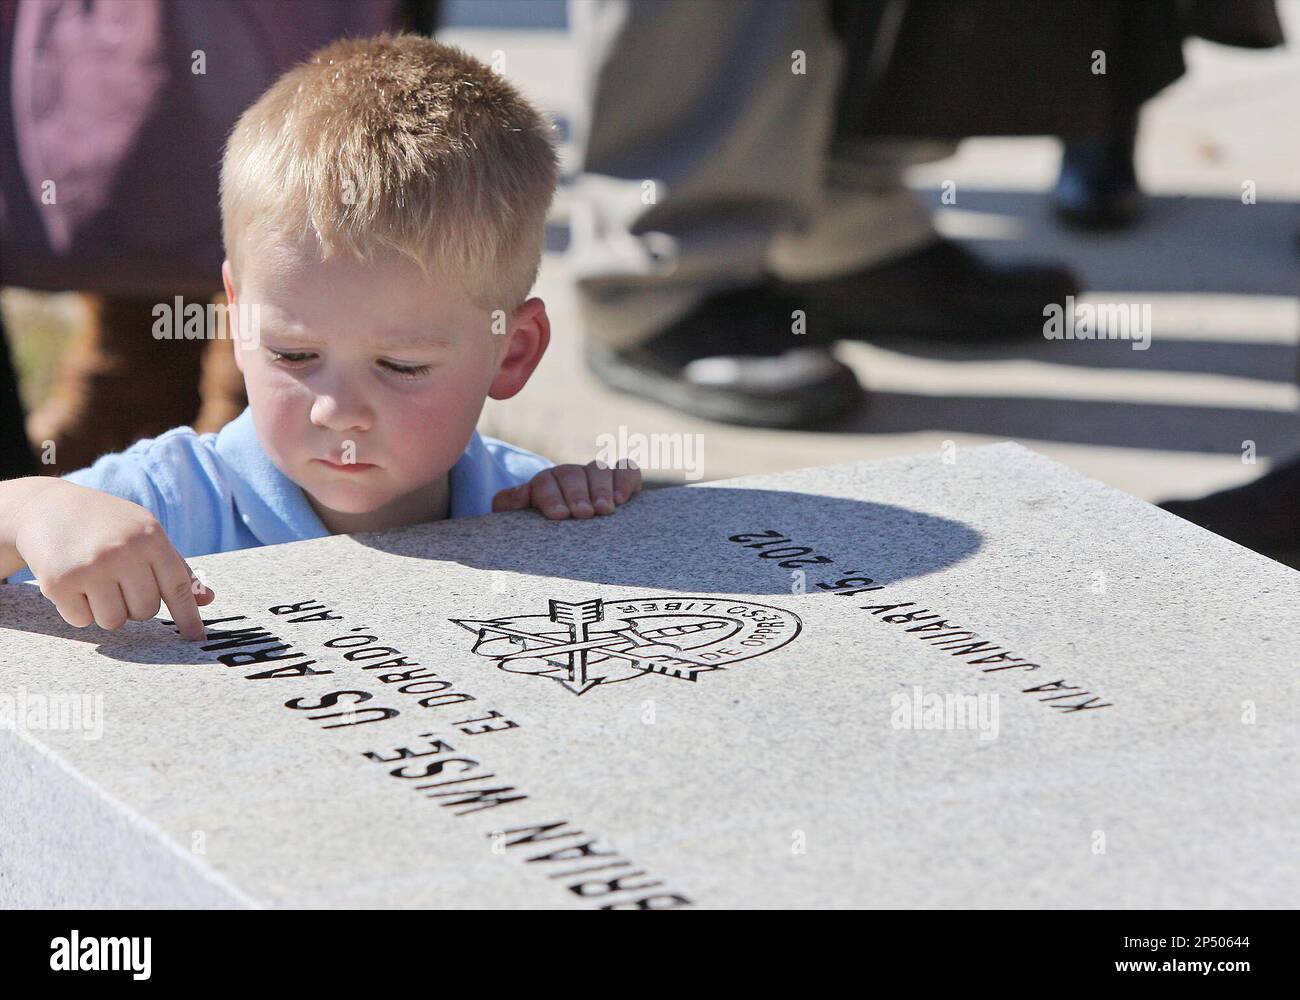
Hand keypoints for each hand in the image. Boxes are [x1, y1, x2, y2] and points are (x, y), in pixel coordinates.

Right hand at [13, 480, 215, 640]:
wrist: (47, 507)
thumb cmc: (107, 524)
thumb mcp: (145, 533)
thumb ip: (176, 567)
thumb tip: (208, 599)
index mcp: (151, 537)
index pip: (178, 587)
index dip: (189, 616)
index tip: (197, 638)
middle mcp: (125, 551)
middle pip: (145, 611)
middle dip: (132, 605)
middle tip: (117, 582)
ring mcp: (92, 567)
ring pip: (114, 621)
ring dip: (105, 611)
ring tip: (94, 582)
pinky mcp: (60, 582)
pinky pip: (82, 621)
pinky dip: (77, 609)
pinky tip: (72, 583)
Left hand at [492, 460, 641, 519]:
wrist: (566, 533)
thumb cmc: (540, 530)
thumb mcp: (517, 520)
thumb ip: (508, 503)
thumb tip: (521, 493)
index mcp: (544, 483)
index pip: (544, 482)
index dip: (551, 496)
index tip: (559, 515)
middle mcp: (570, 476)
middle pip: (573, 474)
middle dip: (578, 493)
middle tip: (584, 514)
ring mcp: (596, 477)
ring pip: (599, 470)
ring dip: (602, 489)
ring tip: (605, 510)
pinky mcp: (621, 481)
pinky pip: (627, 470)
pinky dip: (626, 479)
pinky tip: (624, 499)